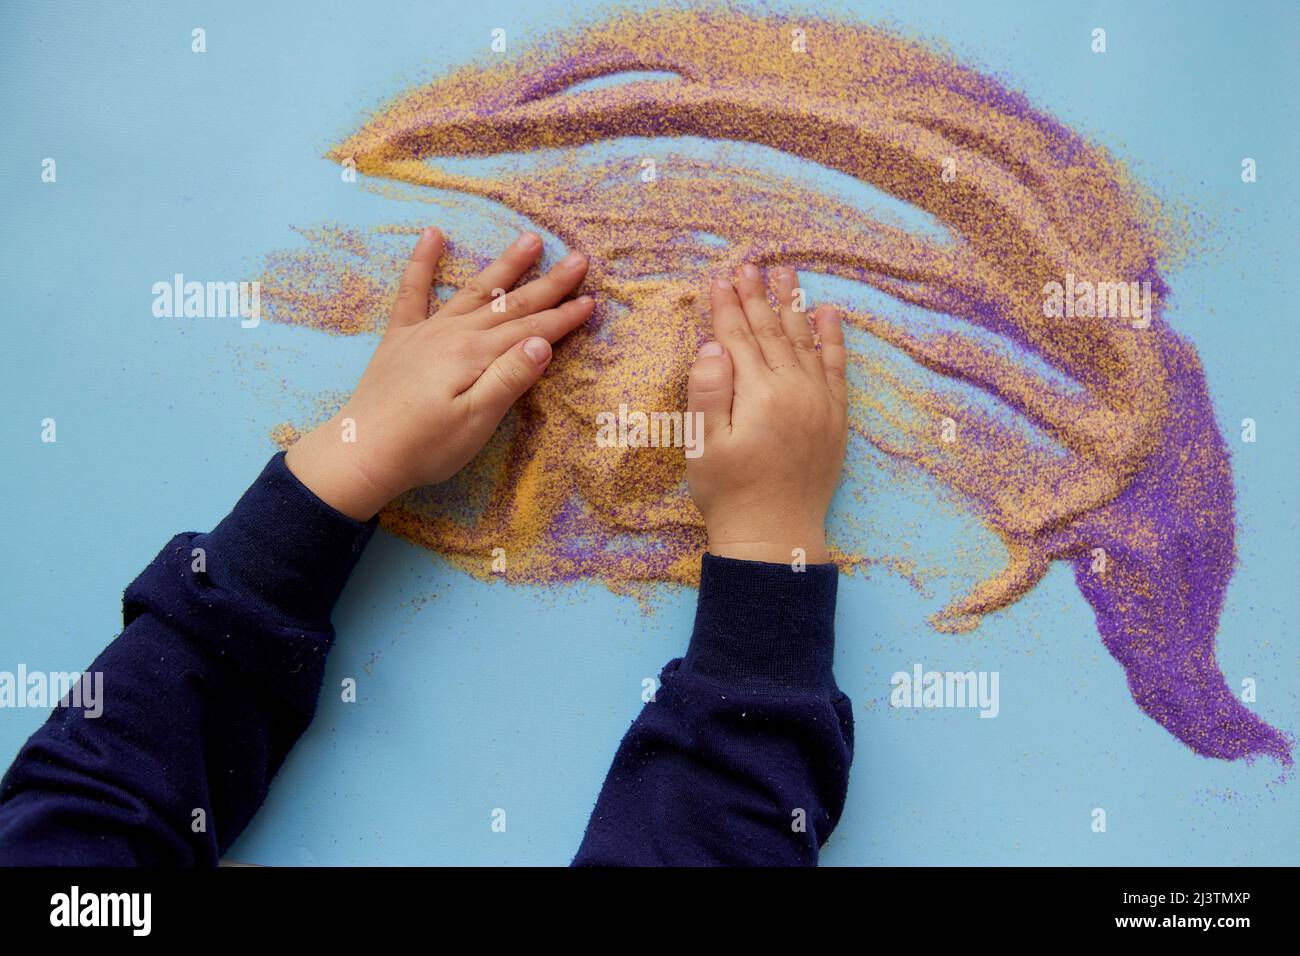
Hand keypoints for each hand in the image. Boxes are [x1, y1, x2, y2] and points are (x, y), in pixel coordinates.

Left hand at [285, 227, 592, 519]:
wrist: (363, 453)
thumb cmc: (425, 446)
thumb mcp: (476, 422)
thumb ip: (509, 379)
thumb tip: (542, 343)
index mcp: (478, 355)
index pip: (532, 330)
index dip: (564, 317)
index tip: (591, 300)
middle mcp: (456, 333)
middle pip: (511, 304)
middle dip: (548, 283)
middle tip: (579, 258)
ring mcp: (427, 330)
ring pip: (476, 290)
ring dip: (505, 264)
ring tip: (530, 240)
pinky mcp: (402, 337)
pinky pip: (413, 291)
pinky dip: (422, 261)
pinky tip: (432, 234)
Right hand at [686, 264, 847, 564]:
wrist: (775, 536)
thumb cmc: (730, 493)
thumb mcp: (703, 445)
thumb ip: (708, 391)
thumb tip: (713, 345)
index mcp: (759, 394)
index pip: (738, 338)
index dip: (727, 307)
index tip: (719, 278)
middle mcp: (794, 390)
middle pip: (772, 332)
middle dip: (757, 297)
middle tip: (749, 265)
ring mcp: (819, 402)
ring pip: (805, 341)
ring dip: (793, 306)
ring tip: (786, 275)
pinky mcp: (834, 417)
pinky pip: (837, 367)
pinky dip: (833, 338)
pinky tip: (829, 314)